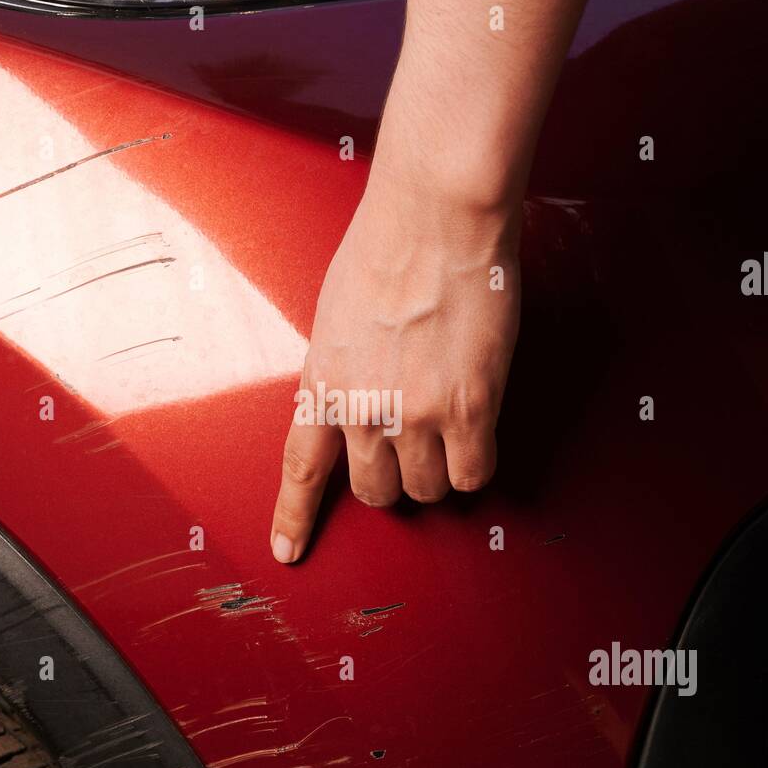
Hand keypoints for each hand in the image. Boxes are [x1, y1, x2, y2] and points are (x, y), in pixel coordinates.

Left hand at [269, 176, 520, 563]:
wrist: (434, 217)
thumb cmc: (388, 246)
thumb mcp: (338, 315)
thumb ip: (343, 367)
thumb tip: (359, 395)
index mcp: (323, 383)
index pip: (301, 468)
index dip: (294, 517)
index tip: (288, 551)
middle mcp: (362, 408)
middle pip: (375, 491)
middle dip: (395, 481)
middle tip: (415, 450)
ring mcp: (413, 413)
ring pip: (428, 490)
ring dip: (440, 472)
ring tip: (452, 430)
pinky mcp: (466, 409)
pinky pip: (473, 474)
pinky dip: (477, 464)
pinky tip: (479, 433)